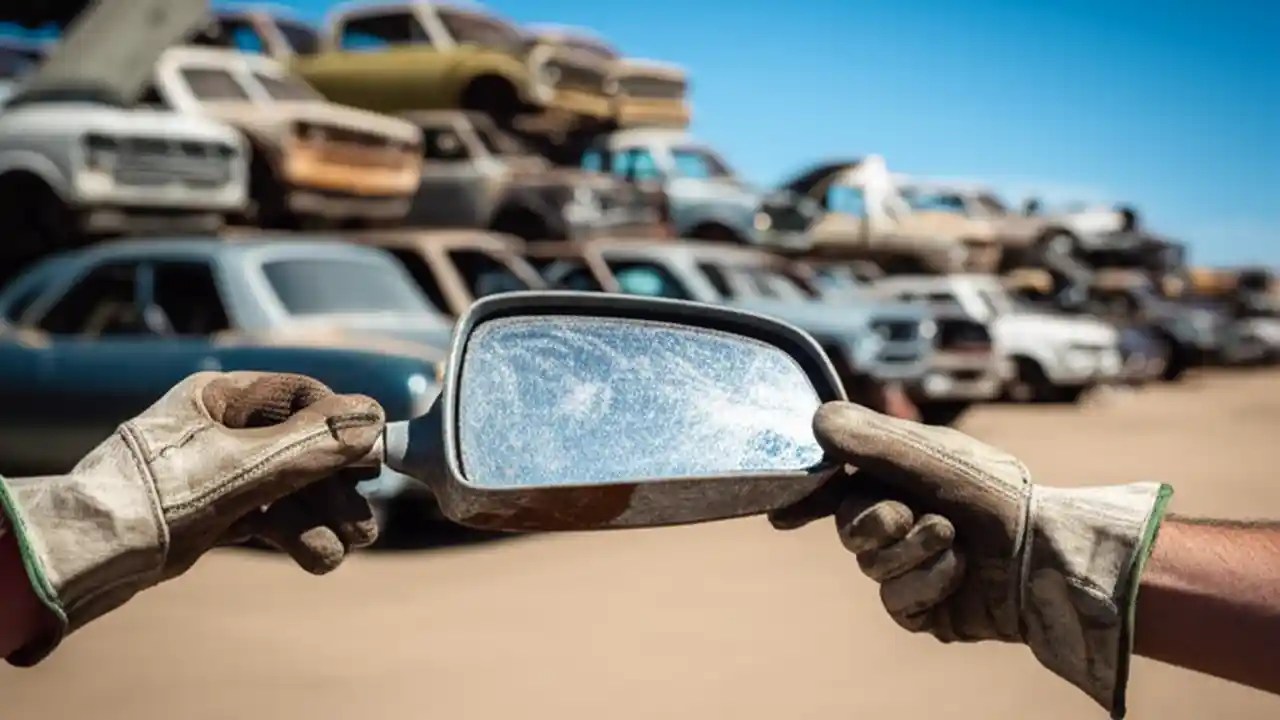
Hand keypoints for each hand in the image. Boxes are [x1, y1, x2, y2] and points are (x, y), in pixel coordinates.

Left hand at [0, 371, 384, 665]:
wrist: (88, 558)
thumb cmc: (156, 496)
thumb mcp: (244, 466)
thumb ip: (312, 443)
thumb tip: (374, 417)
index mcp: (220, 396)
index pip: (302, 398)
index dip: (341, 429)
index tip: (372, 460)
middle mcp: (222, 428)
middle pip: (302, 448)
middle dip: (335, 489)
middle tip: (363, 522)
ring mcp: (219, 473)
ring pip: (290, 488)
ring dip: (321, 518)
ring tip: (342, 548)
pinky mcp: (216, 514)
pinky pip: (271, 516)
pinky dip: (296, 534)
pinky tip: (318, 556)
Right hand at [770, 402, 1171, 718]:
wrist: (1046, 551)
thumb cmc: (995, 493)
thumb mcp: (929, 454)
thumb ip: (870, 438)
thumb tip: (816, 418)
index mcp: (898, 479)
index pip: (836, 488)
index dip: (806, 500)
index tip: (781, 516)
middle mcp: (900, 521)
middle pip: (847, 530)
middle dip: (878, 521)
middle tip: (912, 514)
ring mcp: (910, 566)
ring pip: (871, 567)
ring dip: (913, 550)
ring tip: (953, 538)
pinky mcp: (923, 607)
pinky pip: (895, 602)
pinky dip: (927, 583)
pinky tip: (957, 572)